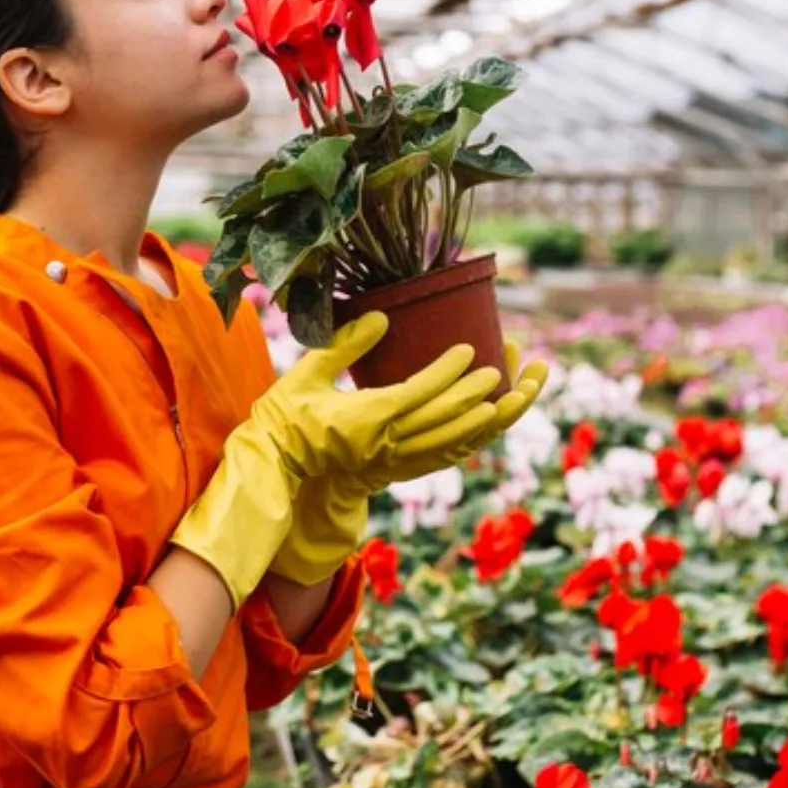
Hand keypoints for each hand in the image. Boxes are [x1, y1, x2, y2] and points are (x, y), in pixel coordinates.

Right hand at [251, 313, 504, 483]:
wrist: (275, 465)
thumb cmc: (285, 415)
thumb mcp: (306, 373)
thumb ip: (345, 344)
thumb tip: (382, 316)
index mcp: (364, 418)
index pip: (418, 392)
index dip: (447, 372)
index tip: (467, 350)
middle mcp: (385, 444)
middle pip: (443, 419)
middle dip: (476, 393)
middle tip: (499, 370)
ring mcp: (392, 462)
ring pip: (451, 444)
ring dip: (486, 423)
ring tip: (512, 400)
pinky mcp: (394, 471)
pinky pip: (441, 460)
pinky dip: (468, 444)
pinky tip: (487, 429)